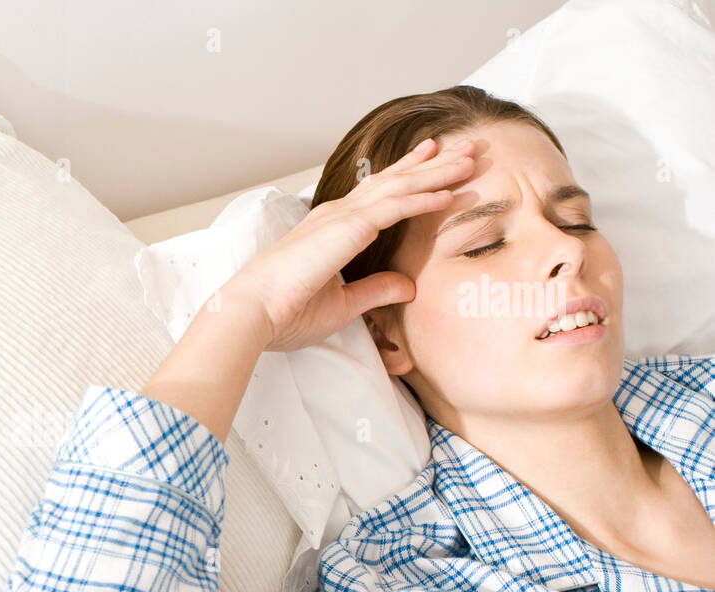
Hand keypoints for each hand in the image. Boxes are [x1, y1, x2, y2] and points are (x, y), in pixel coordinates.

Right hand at [221, 137, 475, 352]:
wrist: (253, 313)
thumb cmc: (284, 313)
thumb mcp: (342, 305)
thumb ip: (375, 290)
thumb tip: (408, 287)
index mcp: (331, 230)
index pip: (377, 195)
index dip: (407, 177)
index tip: (432, 161)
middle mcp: (336, 216)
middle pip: (393, 181)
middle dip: (431, 164)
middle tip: (464, 147)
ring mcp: (341, 218)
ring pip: (400, 187)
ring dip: (437, 172)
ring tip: (470, 158)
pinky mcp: (347, 229)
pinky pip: (395, 207)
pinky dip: (424, 197)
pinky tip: (451, 192)